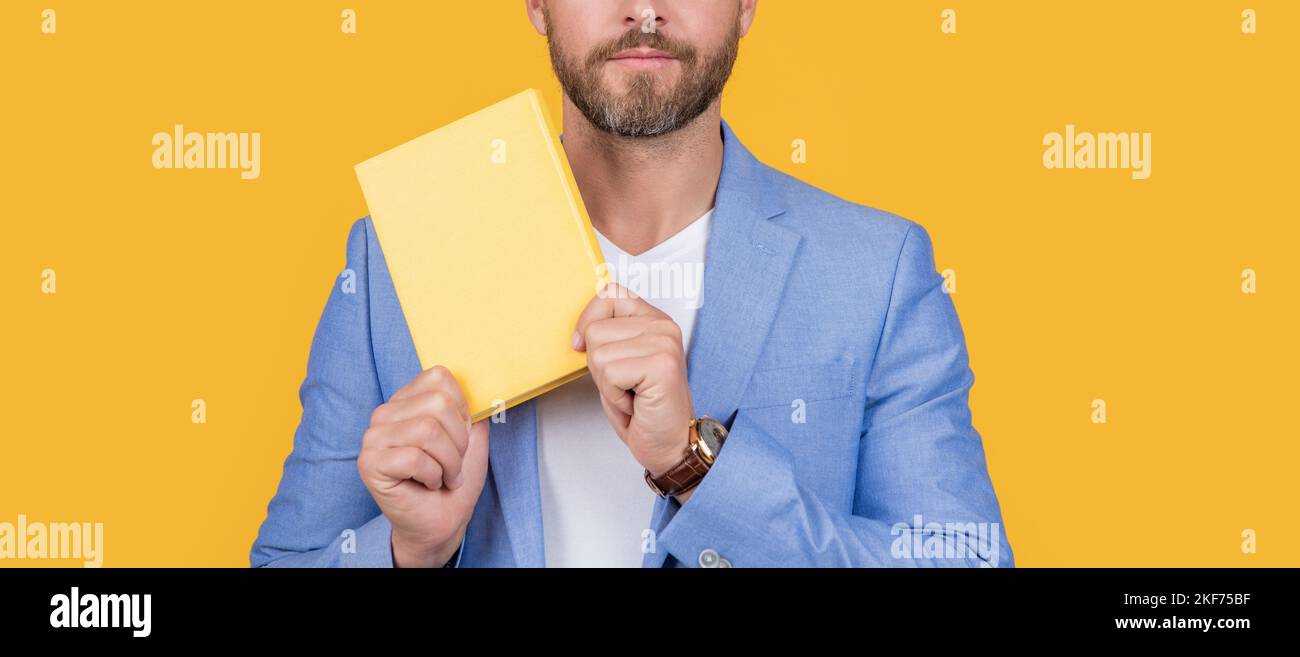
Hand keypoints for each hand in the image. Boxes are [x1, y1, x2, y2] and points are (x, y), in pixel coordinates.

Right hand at [357, 366, 489, 567]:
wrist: (441, 522)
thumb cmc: (453, 481)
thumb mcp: (472, 437)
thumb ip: (470, 407)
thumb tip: (479, 388)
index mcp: (406, 401)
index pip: (438, 377)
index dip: (461, 409)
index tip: (460, 437)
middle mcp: (384, 414)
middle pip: (437, 403)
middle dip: (458, 440)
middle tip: (453, 463)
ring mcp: (373, 438)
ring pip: (427, 430)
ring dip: (448, 461)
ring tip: (443, 476)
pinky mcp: (370, 463)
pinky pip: (414, 457)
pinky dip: (433, 475)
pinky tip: (428, 484)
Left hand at [573, 283, 693, 481]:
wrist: (669, 444)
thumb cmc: (644, 408)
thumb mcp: (617, 363)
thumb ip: (605, 338)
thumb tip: (579, 333)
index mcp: (653, 319)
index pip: (608, 293)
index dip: (588, 320)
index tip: (585, 345)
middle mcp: (663, 326)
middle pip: (595, 330)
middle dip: (599, 367)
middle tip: (626, 384)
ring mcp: (664, 342)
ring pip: (598, 353)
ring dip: (607, 384)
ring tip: (632, 393)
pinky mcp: (661, 364)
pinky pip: (610, 373)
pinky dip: (615, 396)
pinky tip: (637, 402)